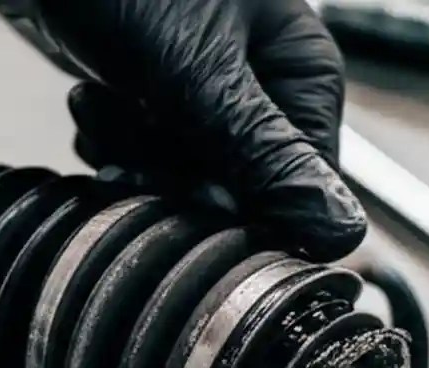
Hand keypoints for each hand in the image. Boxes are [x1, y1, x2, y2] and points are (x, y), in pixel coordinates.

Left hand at [0, 0, 366, 260]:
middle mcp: (265, 86)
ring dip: (129, 153)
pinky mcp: (159, 92)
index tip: (185, 197)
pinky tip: (89, 100)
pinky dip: (108, 137)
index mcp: (303, 75)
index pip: (300, 190)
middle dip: (169, 176)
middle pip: (233, 190)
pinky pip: (143, 152)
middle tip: (125, 147)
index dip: (240, 208)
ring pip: (180, 175)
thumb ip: (263, 152)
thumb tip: (339, 232)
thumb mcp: (199, 73)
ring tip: (98, 103)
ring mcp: (210, 90)